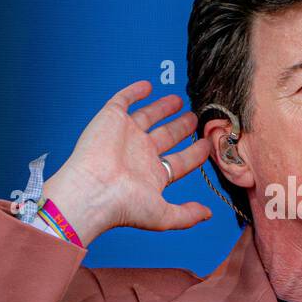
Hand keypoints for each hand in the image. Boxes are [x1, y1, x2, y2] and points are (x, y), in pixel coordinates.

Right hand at [41, 80, 212, 243]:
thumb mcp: (163, 215)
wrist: (93, 190)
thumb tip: (207, 214)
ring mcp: (127, 135)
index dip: (195, 153)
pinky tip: (147, 86)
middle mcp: (140, 154)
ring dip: (163, 108)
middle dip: (181, 127)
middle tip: (194, 118)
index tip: (207, 145)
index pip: (180, 161)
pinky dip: (134, 92)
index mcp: (153, 174)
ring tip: (178, 100)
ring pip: (148, 117)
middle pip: (166, 136)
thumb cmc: (123, 205)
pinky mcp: (111, 119)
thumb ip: (187, 214)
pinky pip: (123, 100)